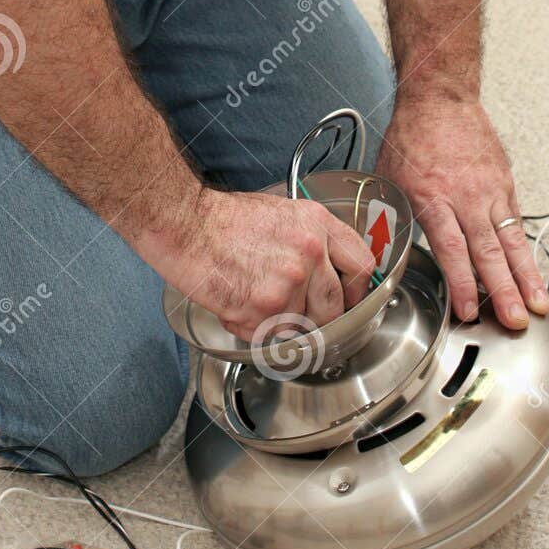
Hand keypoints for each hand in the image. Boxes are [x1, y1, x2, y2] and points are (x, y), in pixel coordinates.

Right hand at [158, 187, 375, 340]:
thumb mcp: (283, 213)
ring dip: (281, 321)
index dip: (356, 290)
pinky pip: (270, 335)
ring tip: (255, 297)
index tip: (348, 298)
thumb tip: (333, 273)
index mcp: (318, 226)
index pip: (362, 266)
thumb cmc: (225, 218)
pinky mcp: (263, 311)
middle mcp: (309, 256)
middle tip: (295, 309)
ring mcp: (287, 286)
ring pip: (301, 326)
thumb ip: (314, 240)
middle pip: (335, 308)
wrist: (186, 225)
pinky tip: (238, 304)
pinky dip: (255, 328)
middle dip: (317, 316)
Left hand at [375, 92, 548, 327]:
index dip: (462, 284)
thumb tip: (380, 252)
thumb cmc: (411, 137)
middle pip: (488, 251)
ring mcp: (489, 191)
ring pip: (511, 240)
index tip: (468, 311)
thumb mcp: (388, 178)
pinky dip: (525, 250)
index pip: (452, 249)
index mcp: (432, 197)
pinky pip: (516, 223)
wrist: (440, 98)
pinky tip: (532, 273)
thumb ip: (391, 217)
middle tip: (515, 321)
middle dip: (503, 290)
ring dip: (525, 277)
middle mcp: (465, 197)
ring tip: (538, 306)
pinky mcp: (504, 184)